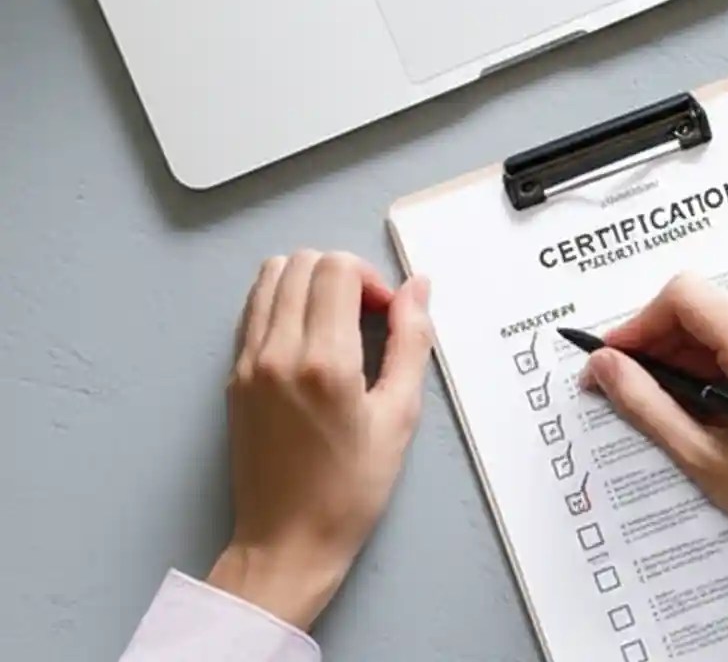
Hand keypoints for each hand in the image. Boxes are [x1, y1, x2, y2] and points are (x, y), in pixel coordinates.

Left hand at [207, 251, 433, 628]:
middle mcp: (277, 351)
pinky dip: (283, 303)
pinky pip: (254, 310)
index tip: (388, 315)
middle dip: (342, 274)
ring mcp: (247, 362)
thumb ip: (411, 343)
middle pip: (301, 262)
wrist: (287, 541)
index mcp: (324, 361)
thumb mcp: (399, 418)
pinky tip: (308, 339)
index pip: (336, 269)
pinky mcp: (233, 376)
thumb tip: (418, 288)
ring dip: (308, 282)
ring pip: (270, 277)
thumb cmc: (351, 489)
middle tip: (366, 315)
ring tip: (336, 322)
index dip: (371, 279)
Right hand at [583, 274, 727, 580]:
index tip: (610, 360)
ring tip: (652, 399)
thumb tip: (602, 364)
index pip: (687, 299)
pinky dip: (699, 361)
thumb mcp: (702, 457)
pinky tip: (687, 401)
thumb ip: (647, 405)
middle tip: (619, 384)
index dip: (639, 323)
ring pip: (712, 322)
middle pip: (698, 307)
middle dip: (651, 340)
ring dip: (673, 352)